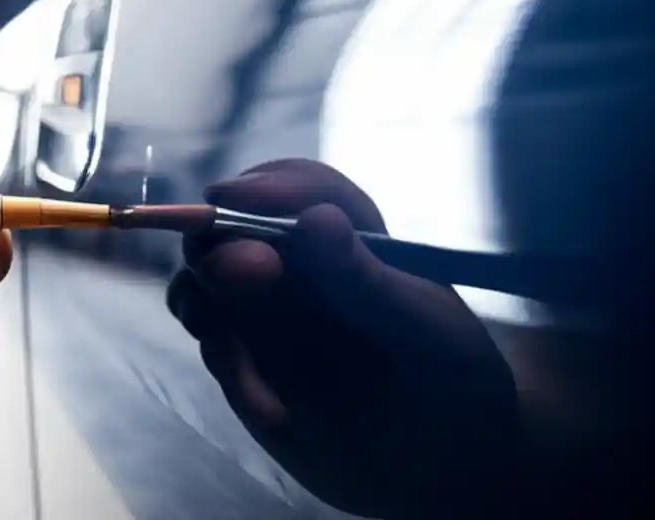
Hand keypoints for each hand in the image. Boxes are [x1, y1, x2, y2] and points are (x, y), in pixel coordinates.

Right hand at [169, 160, 519, 518]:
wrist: (438, 466)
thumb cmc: (452, 383)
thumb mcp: (427, 333)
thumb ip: (368, 281)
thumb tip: (317, 219)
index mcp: (348, 238)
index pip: (300, 189)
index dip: (269, 186)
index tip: (246, 198)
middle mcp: (295, 263)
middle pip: (230, 222)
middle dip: (222, 236)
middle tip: (253, 272)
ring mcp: (263, 310)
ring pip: (202, 277)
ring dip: (208, 301)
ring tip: (239, 349)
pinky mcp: (243, 358)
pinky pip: (211, 344)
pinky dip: (229, 368)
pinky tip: (273, 412)